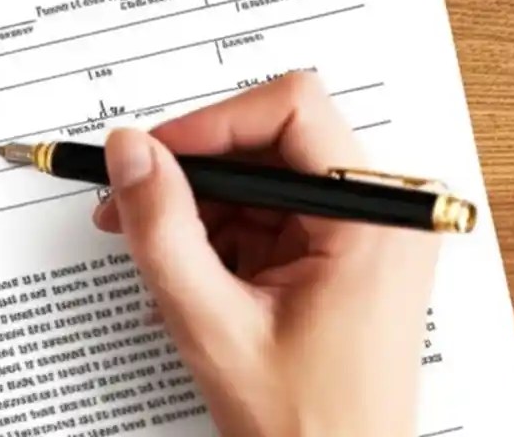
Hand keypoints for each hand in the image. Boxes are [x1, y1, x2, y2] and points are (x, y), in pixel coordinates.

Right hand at [93, 73, 439, 436]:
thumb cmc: (306, 428)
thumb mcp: (213, 325)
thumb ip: (164, 230)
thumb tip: (130, 152)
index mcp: (374, 221)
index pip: (293, 108)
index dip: (212, 122)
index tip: (154, 154)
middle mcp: (383, 214)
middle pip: (276, 137)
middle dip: (198, 168)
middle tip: (135, 200)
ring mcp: (367, 233)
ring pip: (267, 173)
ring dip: (204, 203)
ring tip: (161, 251)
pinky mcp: (345, 253)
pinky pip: (274, 210)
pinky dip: (224, 230)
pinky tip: (196, 270)